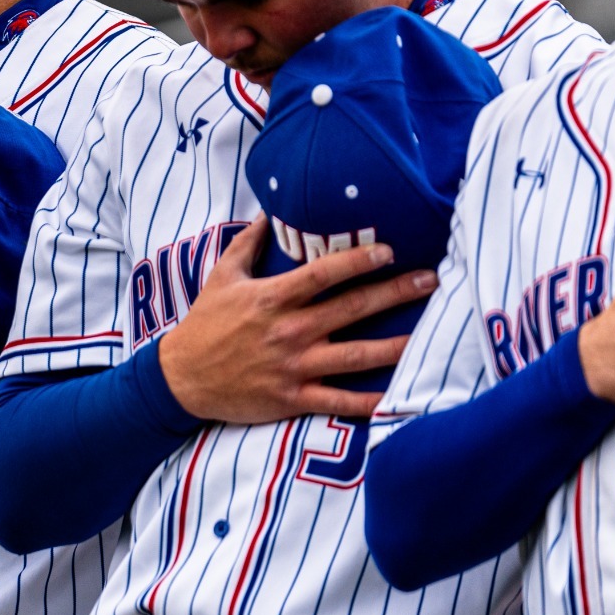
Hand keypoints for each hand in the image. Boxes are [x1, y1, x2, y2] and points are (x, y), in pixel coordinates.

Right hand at [158, 216, 437, 422]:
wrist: (183, 377)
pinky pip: (340, 401)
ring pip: (356, 356)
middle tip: (431, 280)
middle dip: (395, 293)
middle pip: (352, 308)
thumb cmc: (204, 323)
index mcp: (272, 298)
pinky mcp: (294, 398)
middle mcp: (289, 331)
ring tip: (429, 335)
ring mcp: (294, 366)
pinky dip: (370, 402)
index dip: (358, 260)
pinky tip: (399, 397)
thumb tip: (266, 212)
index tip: (389, 250)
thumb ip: (246, 244)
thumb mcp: (221, 276)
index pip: (323, 274)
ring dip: (396, 345)